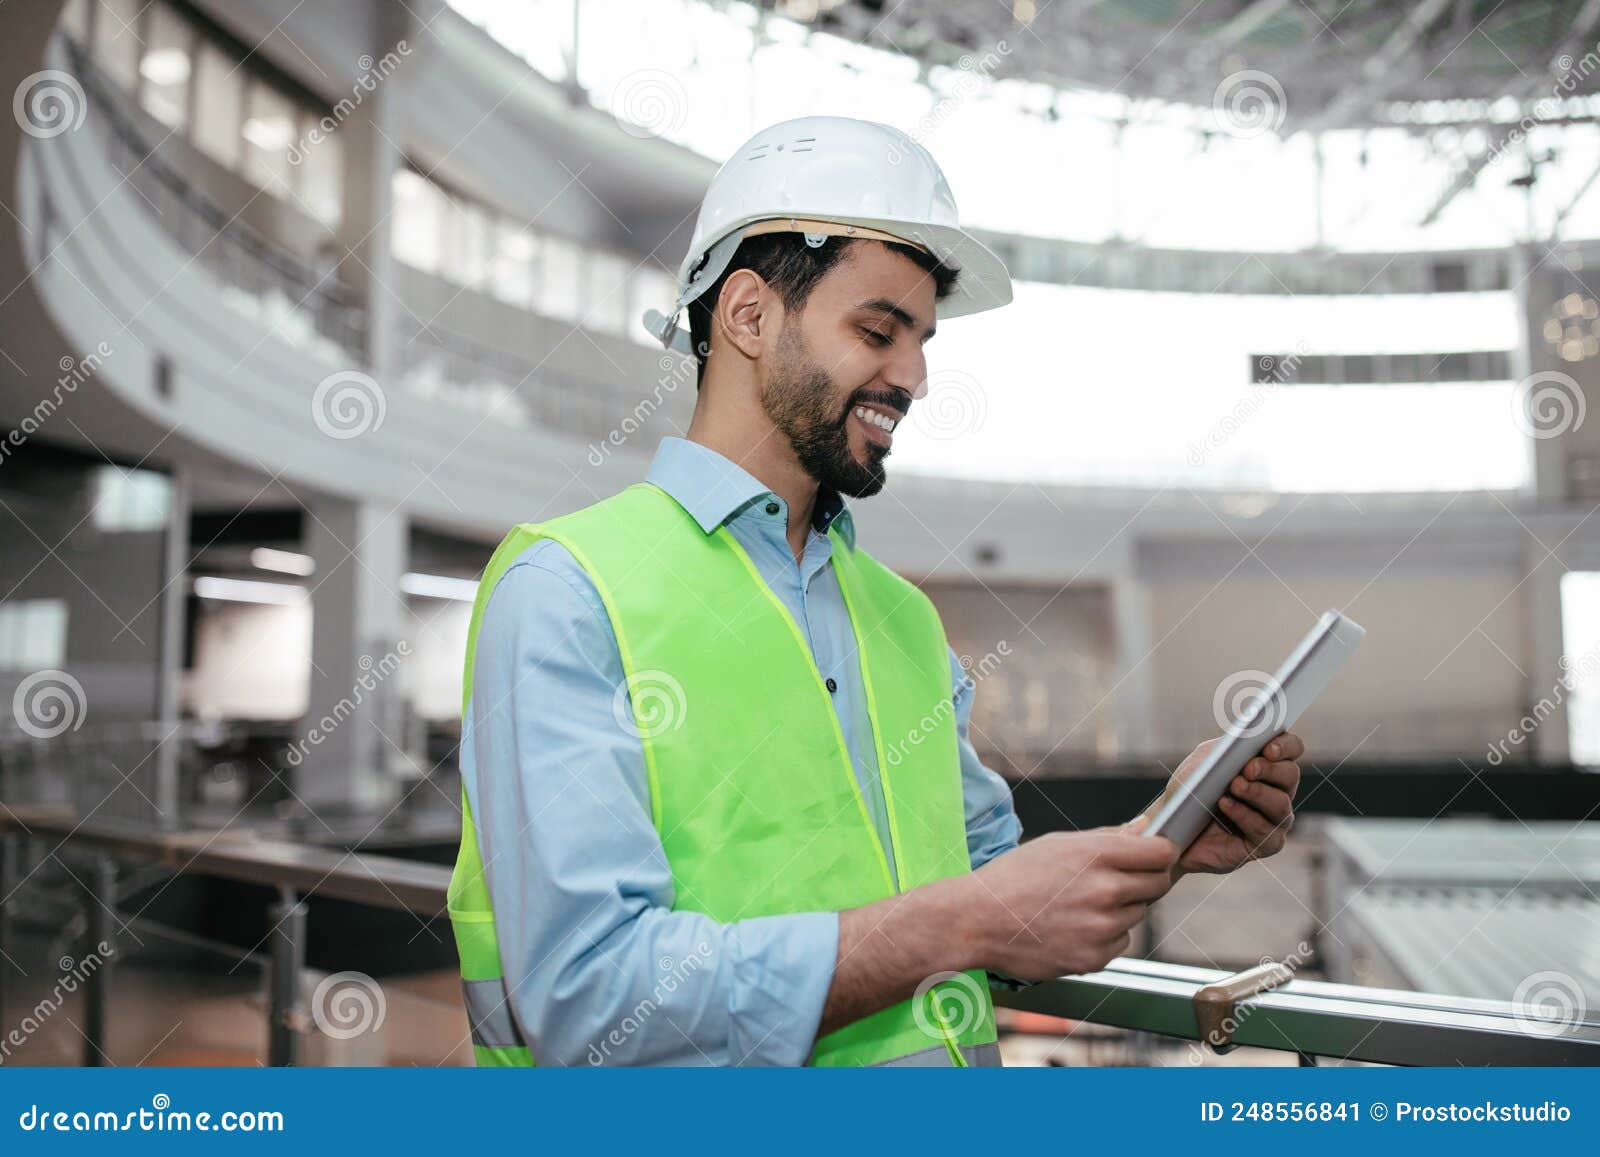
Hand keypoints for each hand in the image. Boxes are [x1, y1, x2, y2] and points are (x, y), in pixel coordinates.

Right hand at [964, 826, 1179, 981]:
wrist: (978, 920)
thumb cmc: (1014, 877)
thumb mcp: (1058, 844)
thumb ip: (1107, 838)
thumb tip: (1143, 829)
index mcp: (1096, 855)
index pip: (1161, 853)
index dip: (1161, 852)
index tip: (1155, 856)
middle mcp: (1105, 891)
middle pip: (1159, 884)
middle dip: (1144, 880)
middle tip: (1114, 881)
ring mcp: (1102, 928)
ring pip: (1137, 914)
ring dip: (1120, 909)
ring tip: (1079, 905)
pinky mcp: (1095, 958)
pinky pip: (1120, 942)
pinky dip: (1105, 936)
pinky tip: (1073, 927)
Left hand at [1158, 731, 1303, 875]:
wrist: (1174, 829)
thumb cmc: (1193, 790)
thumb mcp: (1203, 762)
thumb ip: (1223, 750)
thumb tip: (1241, 742)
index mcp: (1268, 764)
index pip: (1292, 748)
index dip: (1285, 745)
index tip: (1268, 747)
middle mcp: (1278, 791)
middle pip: (1290, 774)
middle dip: (1269, 769)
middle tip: (1248, 768)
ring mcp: (1275, 819)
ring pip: (1280, 803)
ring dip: (1257, 792)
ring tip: (1235, 785)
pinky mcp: (1265, 844)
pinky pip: (1263, 830)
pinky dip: (1243, 814)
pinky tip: (1225, 804)